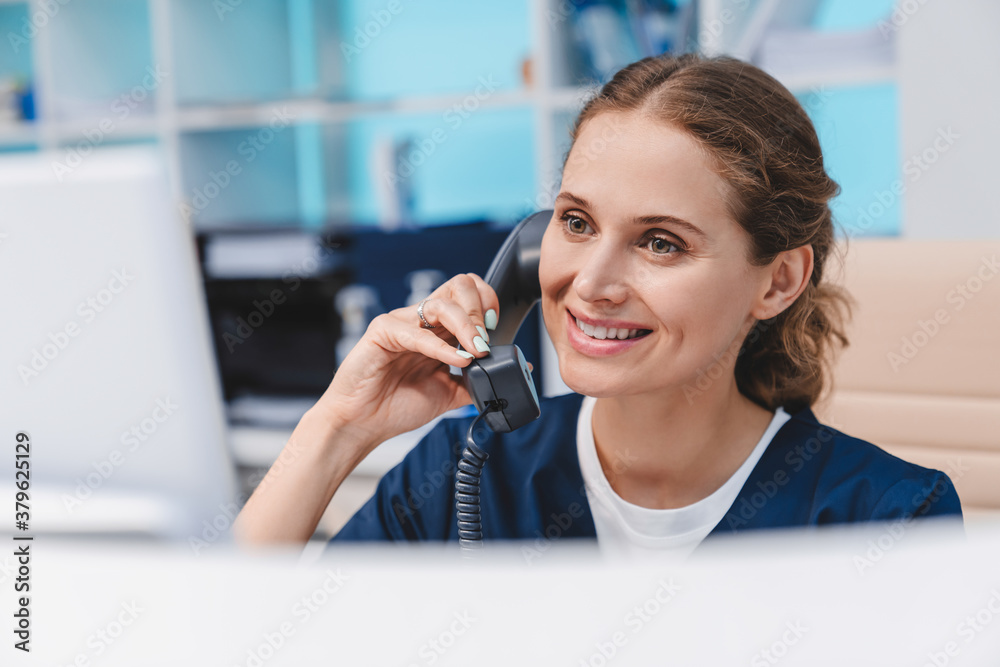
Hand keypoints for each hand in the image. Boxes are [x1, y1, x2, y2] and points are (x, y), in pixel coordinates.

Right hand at [310, 273, 499, 450]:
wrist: (363, 424)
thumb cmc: (397, 405)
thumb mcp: (449, 393)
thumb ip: (477, 380)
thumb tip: (515, 373)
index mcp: (438, 329)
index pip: (468, 293)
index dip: (487, 303)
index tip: (496, 328)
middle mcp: (422, 321)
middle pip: (458, 286)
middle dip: (479, 310)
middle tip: (486, 340)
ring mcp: (402, 322)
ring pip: (441, 304)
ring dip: (466, 325)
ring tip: (477, 350)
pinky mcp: (382, 331)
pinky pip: (417, 333)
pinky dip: (442, 347)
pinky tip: (458, 360)